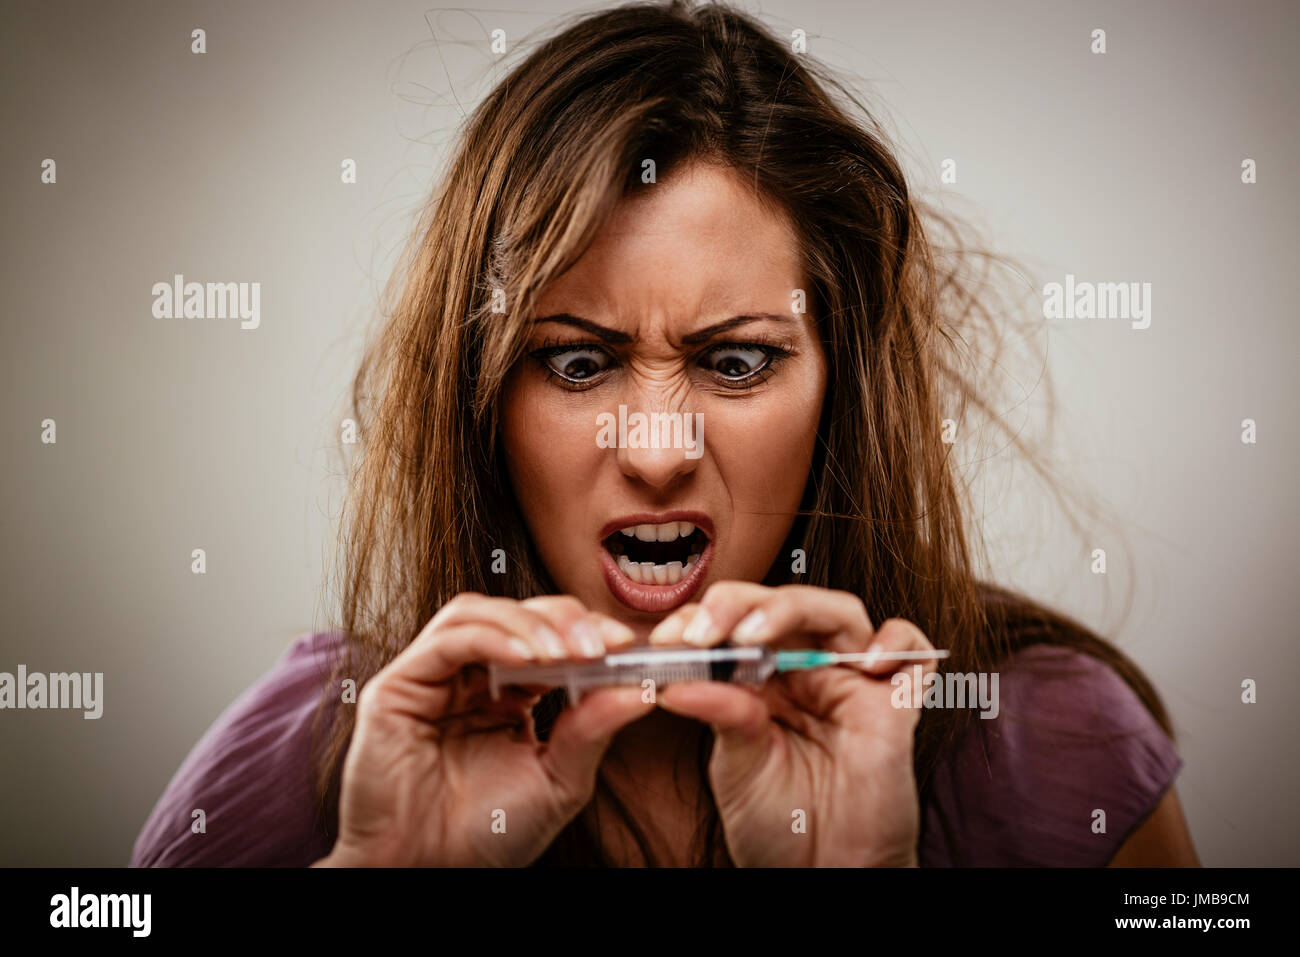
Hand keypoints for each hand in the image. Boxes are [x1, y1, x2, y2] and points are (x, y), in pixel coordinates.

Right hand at [316, 594, 653, 866]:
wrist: (429, 875)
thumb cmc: (489, 835)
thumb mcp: (558, 779)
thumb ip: (593, 730)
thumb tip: (643, 689)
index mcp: (506, 693)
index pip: (546, 637)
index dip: (586, 631)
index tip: (626, 643)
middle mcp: (467, 678)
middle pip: (514, 614)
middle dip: (563, 620)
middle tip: (600, 643)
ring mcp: (431, 678)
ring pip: (478, 613)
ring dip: (529, 624)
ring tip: (566, 652)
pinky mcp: (398, 686)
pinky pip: (448, 639)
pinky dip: (492, 639)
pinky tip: (528, 660)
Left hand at [647, 582, 938, 866]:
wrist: (827, 876)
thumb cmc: (782, 825)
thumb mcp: (737, 767)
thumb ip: (720, 716)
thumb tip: (673, 682)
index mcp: (763, 677)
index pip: (738, 623)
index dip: (705, 619)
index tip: (667, 638)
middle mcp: (809, 671)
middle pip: (785, 605)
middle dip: (741, 604)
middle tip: (702, 629)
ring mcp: (855, 684)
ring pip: (840, 612)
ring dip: (794, 609)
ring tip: (753, 634)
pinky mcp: (898, 706)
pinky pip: (914, 652)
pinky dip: (895, 642)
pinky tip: (865, 663)